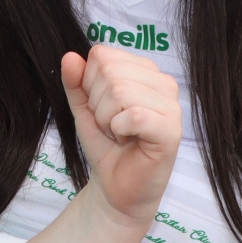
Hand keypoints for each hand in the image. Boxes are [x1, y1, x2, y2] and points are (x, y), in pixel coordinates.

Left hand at [61, 46, 180, 226]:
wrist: (115, 187)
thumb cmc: (105, 145)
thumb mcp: (83, 108)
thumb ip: (75, 82)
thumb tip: (70, 57)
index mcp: (145, 71)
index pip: (102, 55)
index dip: (89, 84)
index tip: (102, 108)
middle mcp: (163, 83)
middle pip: (109, 71)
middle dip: (97, 103)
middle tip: (110, 125)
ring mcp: (172, 106)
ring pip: (119, 91)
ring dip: (106, 119)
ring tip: (119, 133)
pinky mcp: (171, 130)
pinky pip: (133, 115)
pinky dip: (118, 130)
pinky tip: (128, 140)